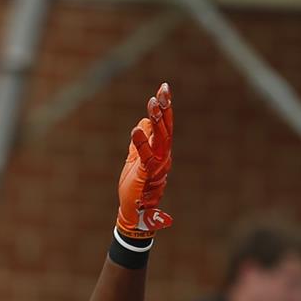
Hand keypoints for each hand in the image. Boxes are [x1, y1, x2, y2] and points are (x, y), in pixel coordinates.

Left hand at [115, 83, 175, 242]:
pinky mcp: (146, 176)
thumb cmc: (136, 187)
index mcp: (161, 152)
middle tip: (162, 90)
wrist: (134, 213)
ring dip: (157, 121)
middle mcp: (163, 157)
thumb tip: (144, 121)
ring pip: (160, 140)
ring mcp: (157, 167)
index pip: (165, 125)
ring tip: (152, 104)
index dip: (165, 106)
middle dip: (165, 108)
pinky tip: (136, 130)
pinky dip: (141, 144)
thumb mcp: (135, 158)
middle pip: (166, 129)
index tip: (164, 87)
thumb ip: (140, 141)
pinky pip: (146, 157)